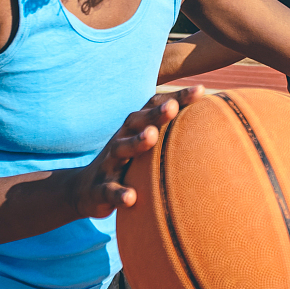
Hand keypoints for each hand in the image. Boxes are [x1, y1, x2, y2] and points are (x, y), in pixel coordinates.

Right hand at [70, 86, 205, 218]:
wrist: (84, 190)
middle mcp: (120, 140)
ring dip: (136, 142)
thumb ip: (166, 131)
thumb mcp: (141, 145)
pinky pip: (109, 190)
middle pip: (136, 122)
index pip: (153, 108)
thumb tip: (206, 117)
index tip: (200, 91)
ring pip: (121, 150)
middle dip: (154, 114)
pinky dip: (120, 193)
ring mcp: (109, 164)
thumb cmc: (124, 163)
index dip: (176, 98)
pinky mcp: (101, 190)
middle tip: (172, 107)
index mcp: (133, 129)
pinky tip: (132, 197)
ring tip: (152, 136)